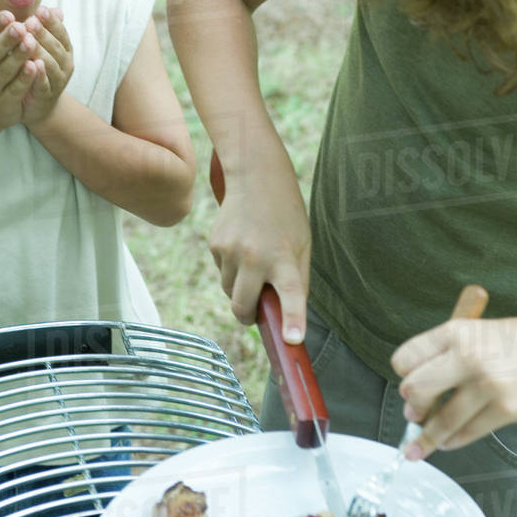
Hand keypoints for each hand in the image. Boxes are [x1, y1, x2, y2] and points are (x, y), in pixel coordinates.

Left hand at [19, 6, 73, 126]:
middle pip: (56, 46)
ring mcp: (58, 80)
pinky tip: (31, 65)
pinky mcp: (47, 95)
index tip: (40, 9)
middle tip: (30, 21)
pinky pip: (44, 84)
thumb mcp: (41, 47)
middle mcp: (65, 63)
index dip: (51, 21)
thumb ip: (44, 30)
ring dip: (40, 51)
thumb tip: (54, 8)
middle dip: (43, 33)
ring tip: (28, 40)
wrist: (36, 104)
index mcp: (64, 49)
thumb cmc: (37, 69)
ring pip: (51, 64)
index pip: (60, 32)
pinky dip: (39, 75)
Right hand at [209, 159, 309, 342]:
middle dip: (247, 316)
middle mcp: (256, 256)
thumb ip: (295, 280)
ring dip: (239, 289)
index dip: (293, 319)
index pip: (291, 293)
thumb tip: (283, 317)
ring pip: (229, 292)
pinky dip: (231, 270)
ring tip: (253, 261)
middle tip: (256, 313)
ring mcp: (231, 251)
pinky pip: (222, 272)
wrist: (256, 176)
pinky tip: (241, 245)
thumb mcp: (301, 245)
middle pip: (242, 307)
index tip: (293, 340)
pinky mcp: (215, 245)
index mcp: (285, 257)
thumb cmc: (285, 215)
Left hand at [390, 313, 516, 456]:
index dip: (402, 374)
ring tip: (417, 447)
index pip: (406, 357)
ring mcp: (487, 384)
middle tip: (414, 413)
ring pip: (441, 420)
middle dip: (411, 406)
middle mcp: (467, 356)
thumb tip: (416, 393)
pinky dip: (452, 442)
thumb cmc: (513, 341)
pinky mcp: (505, 409)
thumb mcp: (473, 332)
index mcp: (455, 332)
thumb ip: (444, 354)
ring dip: (426, 438)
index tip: (406, 384)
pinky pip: (467, 432)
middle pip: (415, 389)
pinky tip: (447, 443)